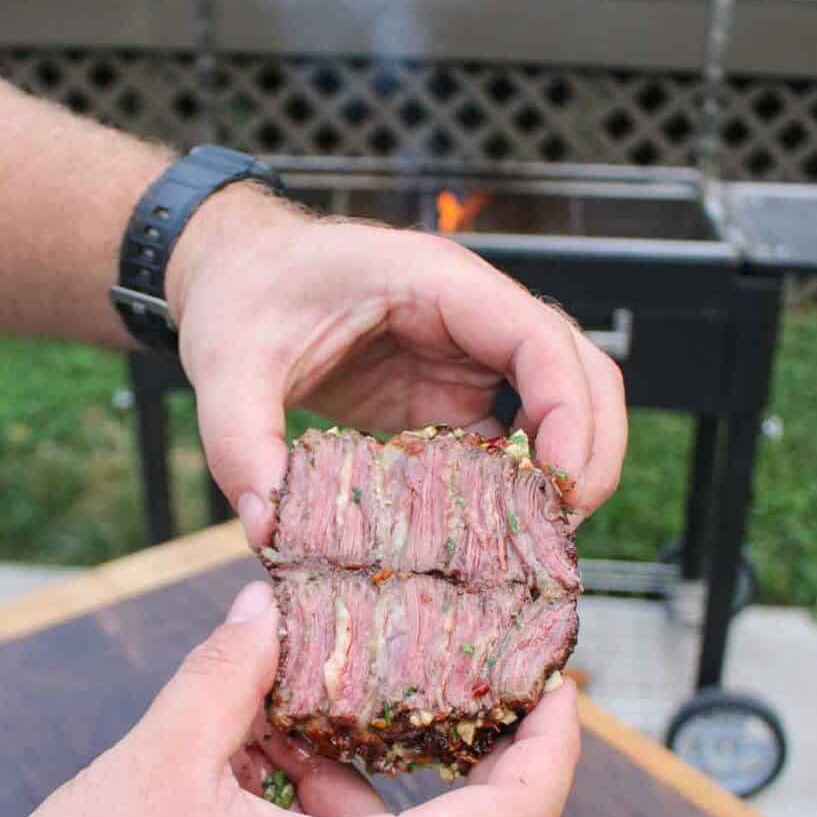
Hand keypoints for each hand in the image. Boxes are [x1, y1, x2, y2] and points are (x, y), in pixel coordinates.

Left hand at [168, 184, 625, 544]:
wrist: (232, 272)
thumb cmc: (243, 292)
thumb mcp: (227, 362)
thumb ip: (241, 440)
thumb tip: (270, 526)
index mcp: (437, 285)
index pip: (541, 339)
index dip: (569, 413)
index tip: (558, 487)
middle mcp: (470, 319)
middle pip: (580, 374)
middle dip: (590, 453)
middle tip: (560, 531)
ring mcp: (465, 360)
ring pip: (558, 409)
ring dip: (562, 474)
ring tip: (534, 543)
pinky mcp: (446, 399)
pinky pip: (506, 444)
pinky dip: (512, 490)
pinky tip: (487, 539)